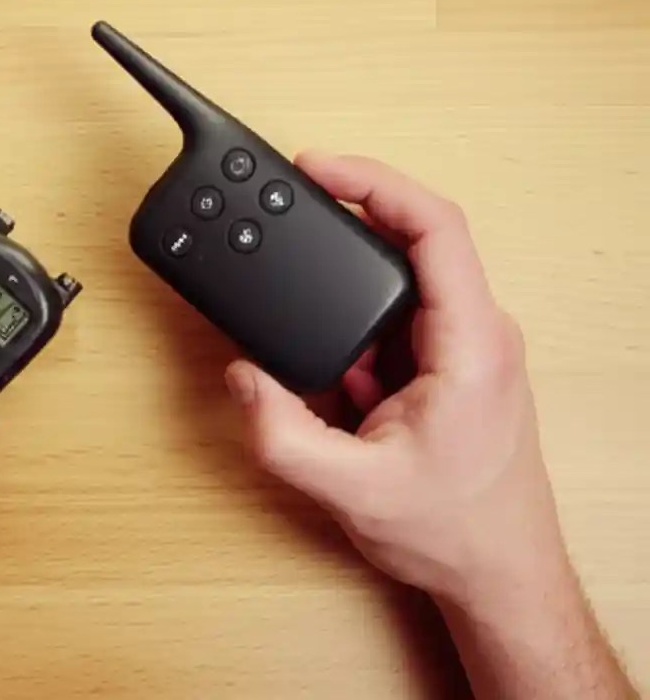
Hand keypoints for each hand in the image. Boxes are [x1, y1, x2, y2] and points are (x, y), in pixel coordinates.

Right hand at [225, 152, 561, 604]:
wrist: (498, 575)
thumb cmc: (454, 532)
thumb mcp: (349, 489)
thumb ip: (282, 433)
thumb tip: (241, 376)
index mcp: (471, 344)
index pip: (434, 227)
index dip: (374, 182)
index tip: (320, 166)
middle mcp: (477, 334)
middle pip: (411, 242)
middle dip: (343, 242)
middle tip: (290, 234)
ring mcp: (465, 349)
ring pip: (396, 290)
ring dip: (347, 312)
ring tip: (331, 374)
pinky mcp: (447, 367)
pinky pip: (393, 327)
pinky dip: (355, 344)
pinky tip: (343, 391)